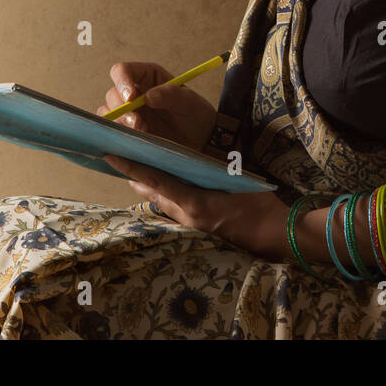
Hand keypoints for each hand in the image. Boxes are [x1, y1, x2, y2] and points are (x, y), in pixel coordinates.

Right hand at [96, 61, 218, 154]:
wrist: (200, 140)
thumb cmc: (195, 115)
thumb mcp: (189, 101)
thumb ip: (170, 94)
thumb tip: (148, 96)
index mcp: (148, 76)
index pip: (123, 71)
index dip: (122, 82)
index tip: (130, 98)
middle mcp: (134, 92)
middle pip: (113, 94)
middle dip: (123, 109)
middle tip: (138, 122)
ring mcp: (129, 112)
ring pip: (110, 113)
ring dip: (122, 123)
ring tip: (143, 131)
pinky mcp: (128, 130)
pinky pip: (113, 131)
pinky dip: (121, 135)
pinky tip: (138, 139)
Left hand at [102, 154, 289, 259]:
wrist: (272, 232)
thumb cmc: (256, 202)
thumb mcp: (234, 177)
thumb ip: (208, 166)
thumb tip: (187, 153)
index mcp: (193, 201)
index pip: (156, 180)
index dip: (133, 168)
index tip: (113, 156)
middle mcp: (186, 214)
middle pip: (152, 192)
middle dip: (134, 176)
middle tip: (119, 158)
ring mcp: (191, 222)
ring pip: (160, 201)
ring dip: (147, 186)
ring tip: (134, 169)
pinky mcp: (198, 225)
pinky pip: (172, 207)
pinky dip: (163, 194)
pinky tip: (162, 185)